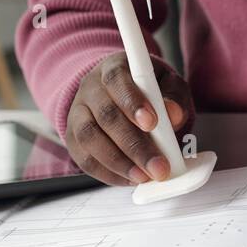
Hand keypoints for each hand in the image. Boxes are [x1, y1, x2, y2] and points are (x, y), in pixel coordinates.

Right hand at [65, 52, 192, 186]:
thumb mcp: (167, 84)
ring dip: (119, 162)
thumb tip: (174, 114)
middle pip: (105, 115)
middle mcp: (90, 88)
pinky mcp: (72, 138)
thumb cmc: (147, 89)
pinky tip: (130, 178)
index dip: (132, 102)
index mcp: (113, 68)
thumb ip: (173, 97)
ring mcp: (78, 113)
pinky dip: (108, 173)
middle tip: (159, 165)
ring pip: (90, 138)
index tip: (152, 123)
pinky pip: (85, 159)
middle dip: (134, 145)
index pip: (117, 80)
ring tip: (144, 176)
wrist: (120, 94)